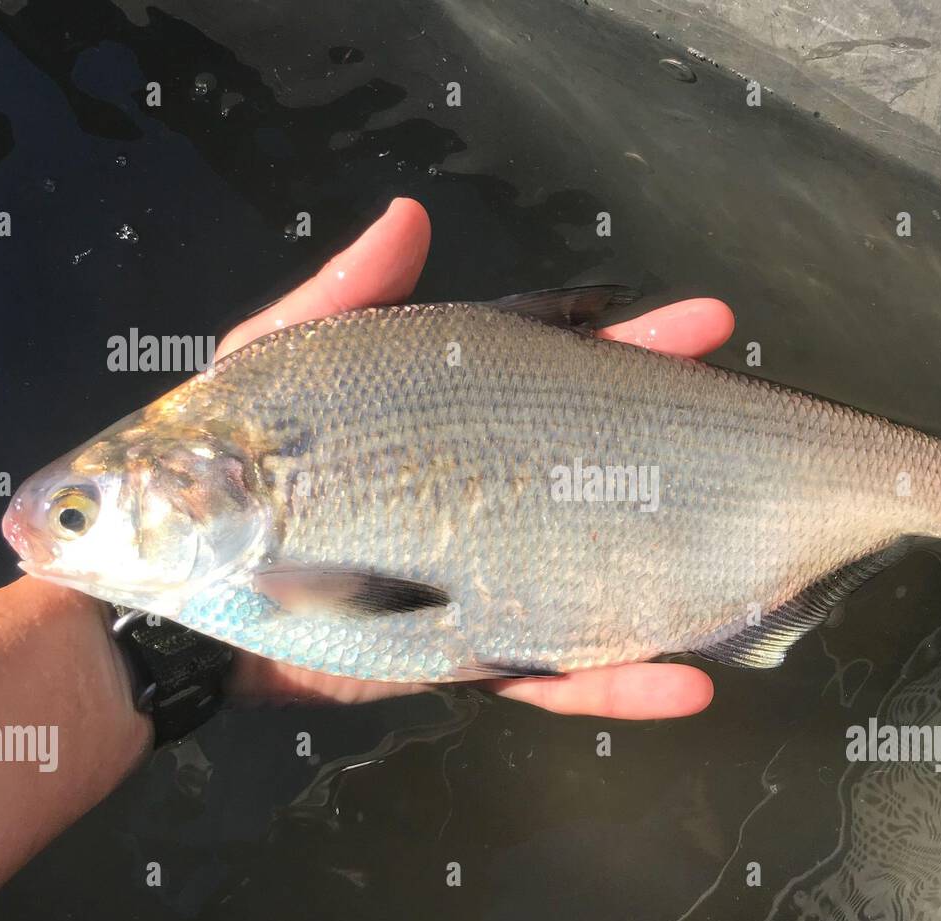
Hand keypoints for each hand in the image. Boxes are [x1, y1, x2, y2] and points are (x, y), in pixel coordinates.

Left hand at [222, 198, 732, 718]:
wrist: (184, 589)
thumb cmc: (230, 467)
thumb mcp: (278, 367)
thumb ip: (342, 300)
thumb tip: (412, 216)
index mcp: (457, 428)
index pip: (563, 379)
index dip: (632, 350)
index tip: (702, 322)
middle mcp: (489, 501)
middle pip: (601, 469)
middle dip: (678, 436)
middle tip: (746, 403)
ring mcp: (488, 579)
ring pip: (603, 576)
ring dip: (677, 572)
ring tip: (757, 560)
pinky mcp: (470, 655)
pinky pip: (555, 676)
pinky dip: (619, 682)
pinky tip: (689, 684)